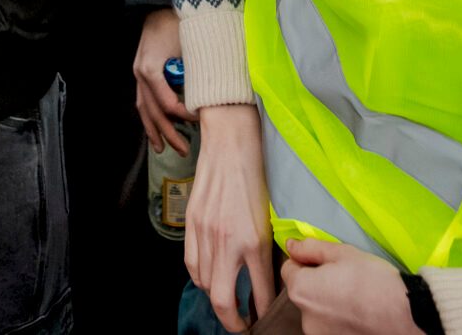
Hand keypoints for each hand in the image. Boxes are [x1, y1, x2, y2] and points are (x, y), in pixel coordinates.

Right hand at [135, 8, 191, 153]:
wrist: (161, 1)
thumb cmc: (180, 21)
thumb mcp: (193, 46)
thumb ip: (200, 72)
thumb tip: (219, 95)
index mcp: (152, 70)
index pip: (170, 104)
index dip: (186, 116)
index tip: (202, 120)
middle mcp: (141, 74)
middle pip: (154, 112)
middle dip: (169, 134)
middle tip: (185, 151)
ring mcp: (138, 73)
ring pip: (143, 109)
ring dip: (154, 130)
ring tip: (162, 150)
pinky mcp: (141, 71)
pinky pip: (143, 99)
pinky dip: (148, 116)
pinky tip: (154, 128)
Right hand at [185, 103, 274, 331]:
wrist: (230, 145)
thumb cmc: (255, 176)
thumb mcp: (269, 217)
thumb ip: (266, 250)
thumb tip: (267, 277)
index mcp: (255, 241)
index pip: (259, 293)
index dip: (262, 313)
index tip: (263, 319)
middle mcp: (228, 243)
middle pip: (223, 300)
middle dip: (233, 321)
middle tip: (242, 324)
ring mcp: (206, 235)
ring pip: (206, 285)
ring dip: (217, 298)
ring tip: (227, 300)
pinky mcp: (192, 225)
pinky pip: (192, 264)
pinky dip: (200, 278)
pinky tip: (209, 278)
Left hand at [280, 240, 415, 334]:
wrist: (405, 316)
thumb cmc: (374, 280)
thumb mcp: (343, 253)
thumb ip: (312, 248)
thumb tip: (291, 245)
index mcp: (301, 289)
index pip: (289, 269)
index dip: (306, 261)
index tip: (327, 262)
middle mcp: (304, 317)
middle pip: (303, 292)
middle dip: (318, 283)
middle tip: (346, 278)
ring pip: (317, 311)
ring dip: (328, 303)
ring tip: (355, 297)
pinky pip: (329, 326)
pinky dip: (338, 320)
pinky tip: (358, 313)